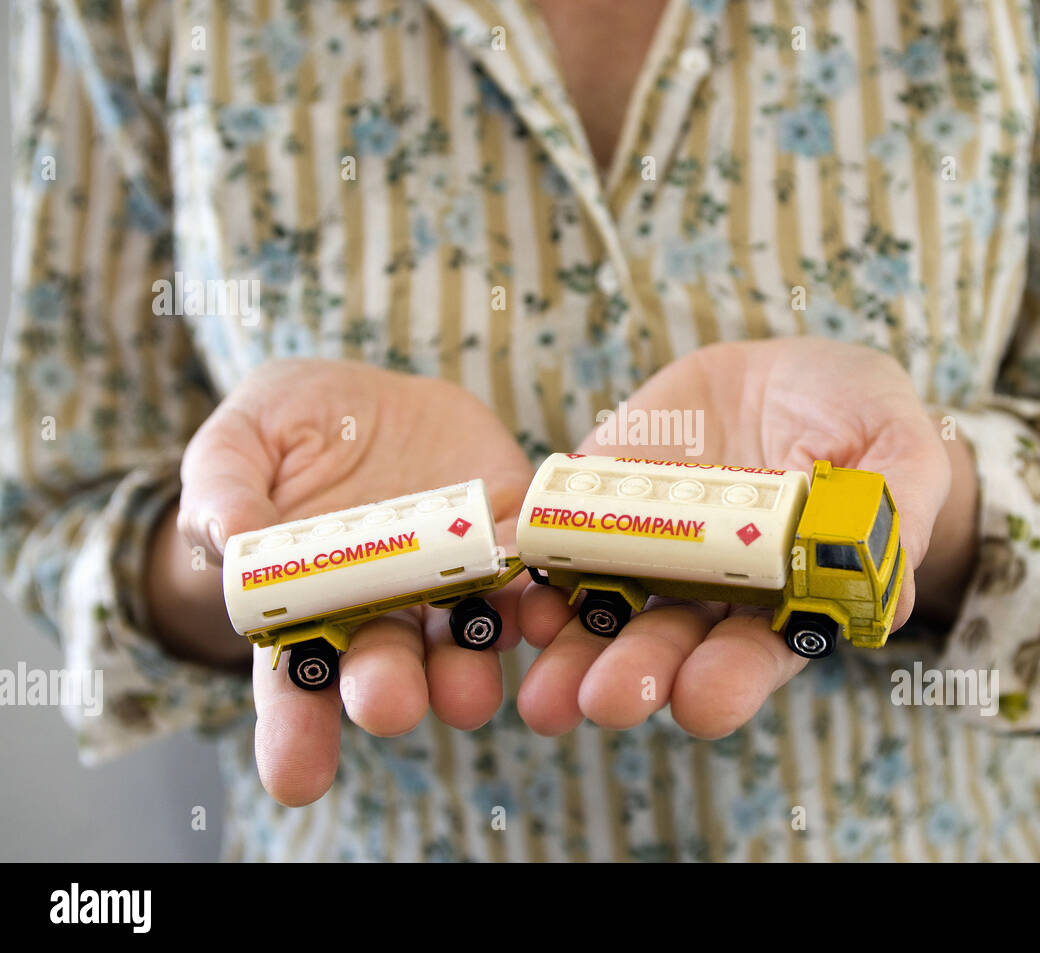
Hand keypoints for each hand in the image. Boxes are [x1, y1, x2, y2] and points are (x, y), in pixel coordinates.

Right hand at [148, 358, 533, 804]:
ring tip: (468, 693)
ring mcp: (449, 578)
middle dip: (387, 691)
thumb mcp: (238, 442)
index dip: (294, 730)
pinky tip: (535, 611)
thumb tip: (230, 538)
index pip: (294, 681)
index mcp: (307, 606)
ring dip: (468, 671)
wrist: (366, 395)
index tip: (295, 780)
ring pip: (463, 638)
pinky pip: (525, 571)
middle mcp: (383, 609)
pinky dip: (532, 596)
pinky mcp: (504, 534)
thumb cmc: (285, 429)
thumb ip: (223, 491)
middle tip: (388, 706)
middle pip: (386, 667)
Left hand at [515, 337, 977, 738]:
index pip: (755, 655)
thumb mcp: (899, 443)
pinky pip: (556, 538)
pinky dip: (531, 566)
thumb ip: (896, 513)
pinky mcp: (596, 504)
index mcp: (784, 598)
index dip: (731, 679)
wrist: (784, 371)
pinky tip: (508, 589)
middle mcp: (708, 592)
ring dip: (570, 654)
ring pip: (602, 613)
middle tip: (605, 700)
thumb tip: (892, 599)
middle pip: (667, 647)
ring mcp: (647, 551)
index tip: (703, 702)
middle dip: (636, 676)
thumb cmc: (858, 415)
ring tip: (542, 691)